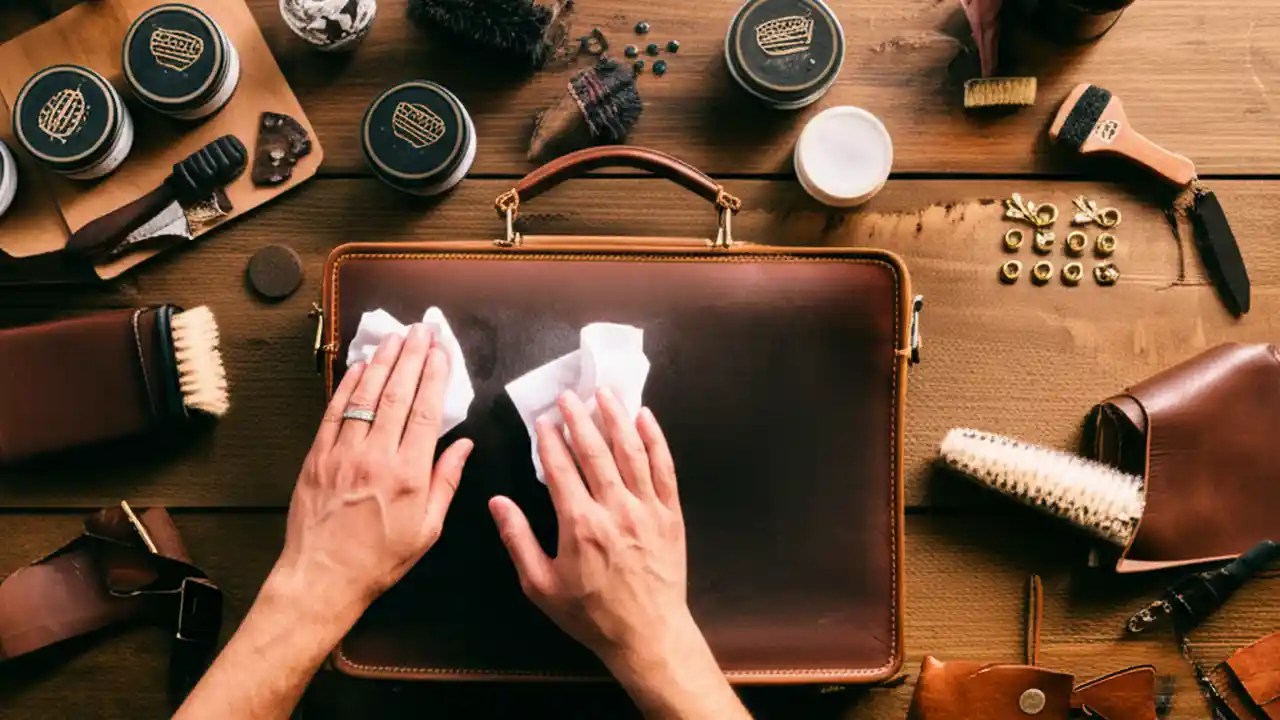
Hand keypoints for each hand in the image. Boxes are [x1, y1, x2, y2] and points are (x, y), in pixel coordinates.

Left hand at [271, 324, 473, 614]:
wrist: (323, 577)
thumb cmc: (381, 559)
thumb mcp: (428, 529)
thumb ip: (447, 482)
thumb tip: (464, 445)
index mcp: (410, 474)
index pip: (427, 411)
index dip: (435, 375)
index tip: (442, 351)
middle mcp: (377, 456)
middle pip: (398, 393)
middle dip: (412, 356)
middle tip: (422, 330)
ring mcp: (343, 453)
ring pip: (366, 395)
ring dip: (382, 362)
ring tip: (395, 337)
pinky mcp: (318, 456)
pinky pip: (335, 412)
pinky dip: (348, 386)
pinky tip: (360, 367)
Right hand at [488, 389, 688, 666]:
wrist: (647, 634)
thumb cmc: (590, 614)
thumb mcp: (540, 585)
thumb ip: (518, 539)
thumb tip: (497, 502)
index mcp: (580, 525)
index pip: (560, 468)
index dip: (549, 440)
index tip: (542, 420)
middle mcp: (615, 509)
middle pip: (595, 451)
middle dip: (579, 419)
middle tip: (568, 396)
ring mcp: (647, 509)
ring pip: (631, 452)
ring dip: (616, 418)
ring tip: (605, 394)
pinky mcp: (671, 515)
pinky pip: (664, 469)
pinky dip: (655, 440)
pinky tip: (646, 418)